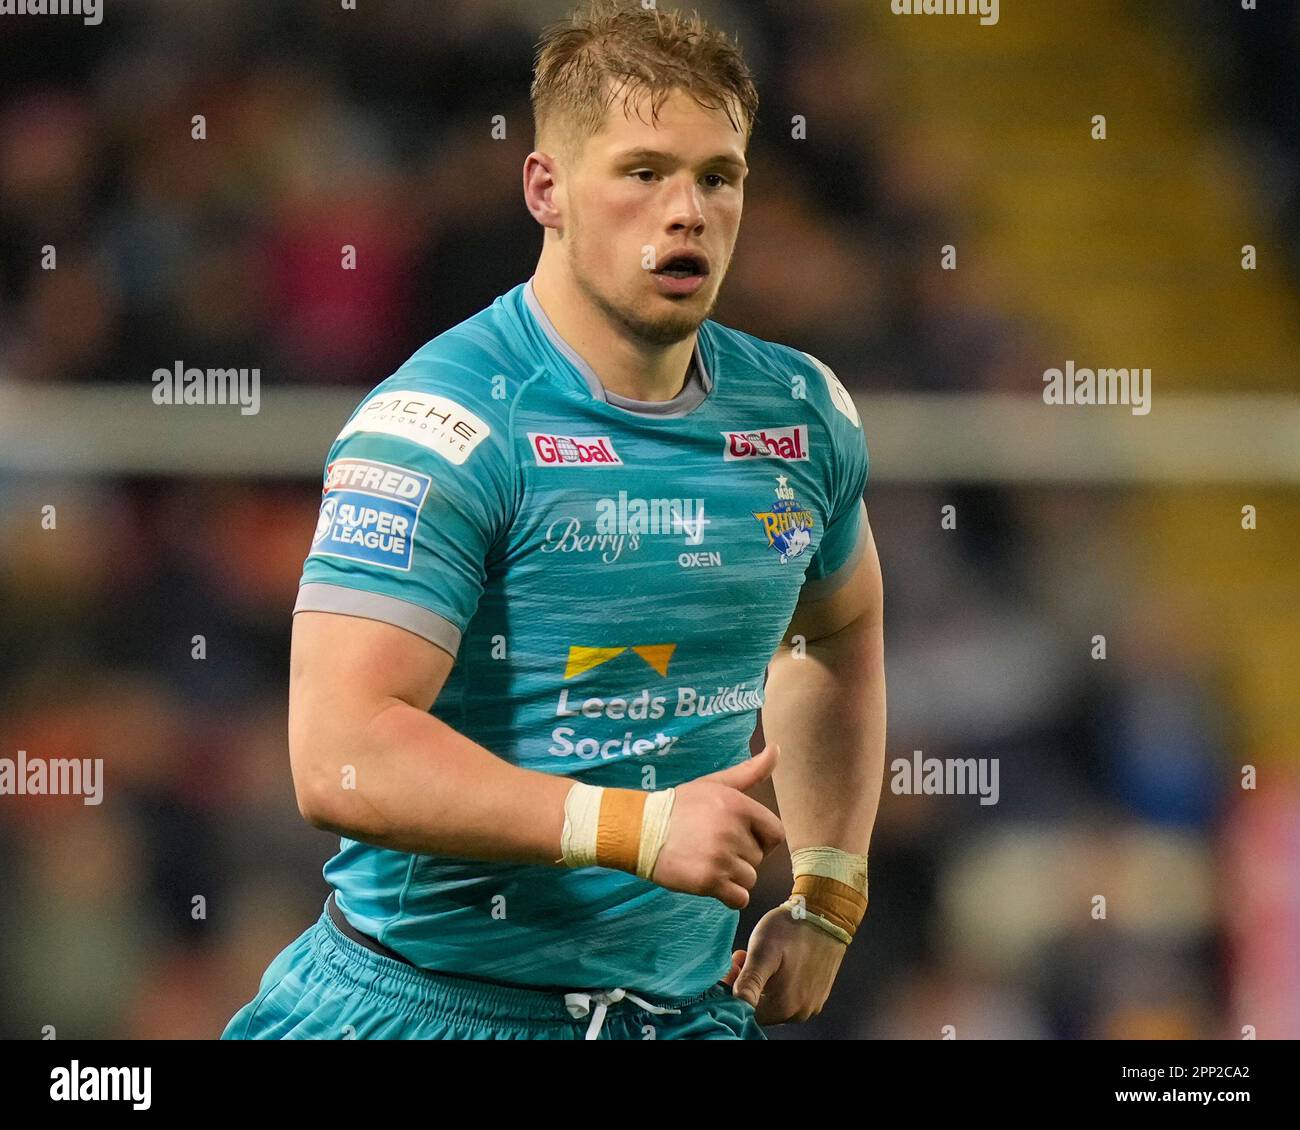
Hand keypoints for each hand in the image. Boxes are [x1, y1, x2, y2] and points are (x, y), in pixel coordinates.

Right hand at [649, 744, 784, 908]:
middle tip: (712, 847)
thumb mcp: (715, 784)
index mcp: (738, 805)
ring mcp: (720, 857)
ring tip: (707, 861)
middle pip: (759, 858)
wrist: (639, 830)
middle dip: (741, 857)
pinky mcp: (708, 881)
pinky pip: (739, 899)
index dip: (760, 839)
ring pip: (749, 879)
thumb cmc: (680, 806)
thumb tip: (777, 748)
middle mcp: (732, 830)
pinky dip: (728, 896)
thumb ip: (750, 771)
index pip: (775, 834)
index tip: (739, 837)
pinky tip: (709, 881)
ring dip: (733, 877)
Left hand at [722, 903, 847, 1023]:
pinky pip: (791, 995)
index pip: (747, 1013)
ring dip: (763, 982)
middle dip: (749, 985)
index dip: (735, 991)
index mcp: (783, 1007)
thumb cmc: (791, 929)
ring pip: (775, 1001)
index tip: (734, 966)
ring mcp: (811, 1004)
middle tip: (744, 956)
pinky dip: (780, 981)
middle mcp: (799, 1012)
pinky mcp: (818, 994)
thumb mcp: (762, 952)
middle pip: (762, 1008)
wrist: (824, 914)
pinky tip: (779, 960)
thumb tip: (737, 1006)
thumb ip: (749, 983)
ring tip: (761, 955)